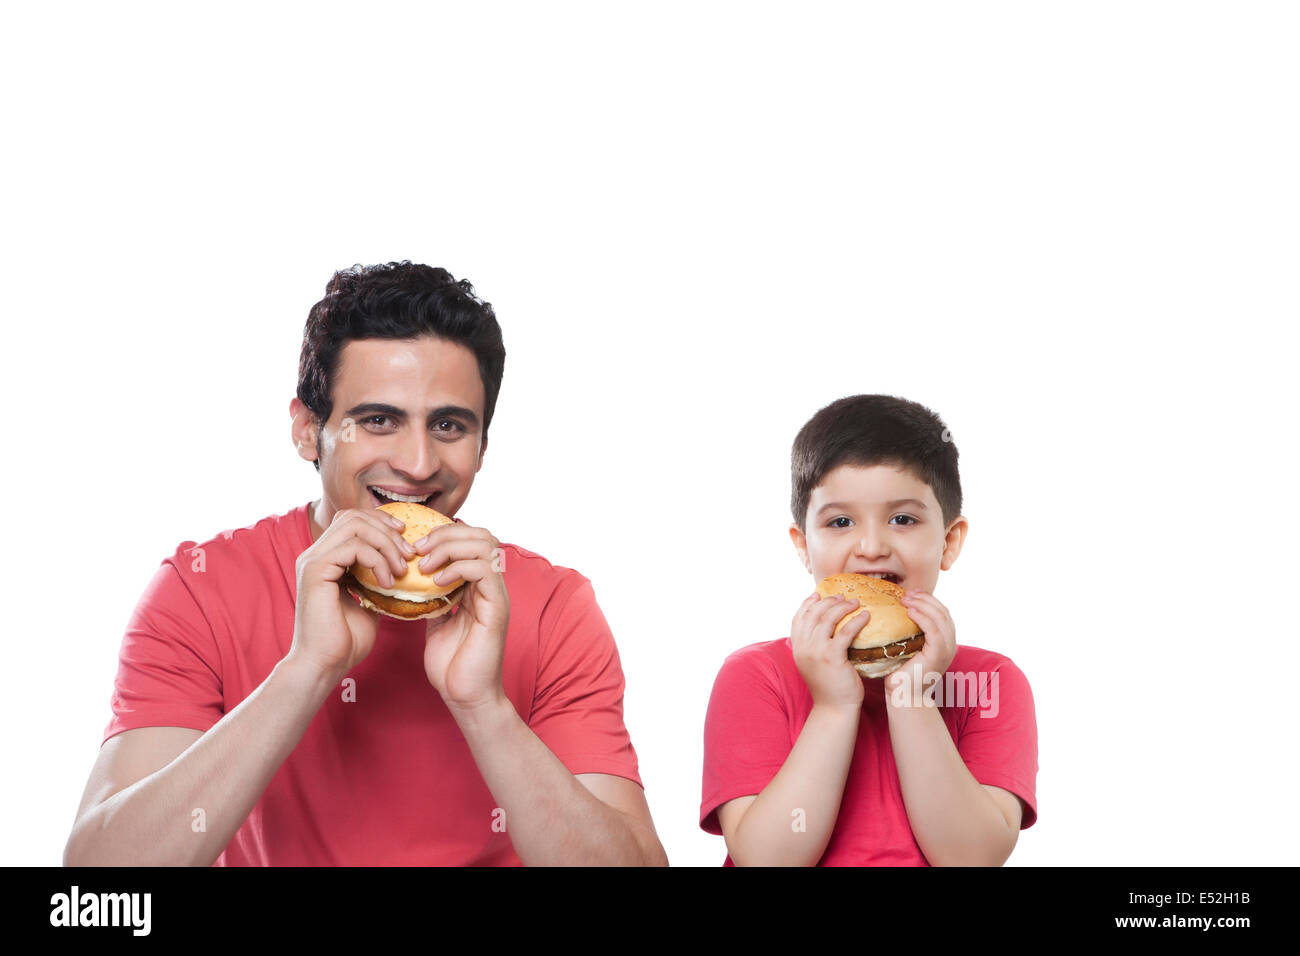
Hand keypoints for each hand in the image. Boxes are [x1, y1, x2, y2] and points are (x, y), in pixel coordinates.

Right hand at [289, 507, 415, 681]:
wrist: (325, 666)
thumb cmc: (345, 640)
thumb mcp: (369, 601)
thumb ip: (378, 579)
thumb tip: (403, 566)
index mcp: (326, 558)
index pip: (353, 520)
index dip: (381, 522)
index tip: (405, 538)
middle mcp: (315, 554)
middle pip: (354, 516)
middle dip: (387, 530)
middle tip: (408, 555)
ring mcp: (312, 560)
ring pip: (355, 525)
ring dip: (386, 544)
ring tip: (400, 570)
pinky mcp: (315, 571)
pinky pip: (353, 547)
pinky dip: (376, 560)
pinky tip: (386, 582)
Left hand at [413, 521, 509, 709]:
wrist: (464, 696)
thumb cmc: (451, 664)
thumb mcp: (435, 621)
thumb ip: (432, 597)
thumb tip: (413, 578)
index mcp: (478, 586)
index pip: (471, 539)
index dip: (444, 534)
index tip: (415, 547)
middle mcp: (491, 586)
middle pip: (481, 534)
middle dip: (446, 534)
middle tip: (418, 549)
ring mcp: (496, 595)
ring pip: (484, 545)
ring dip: (450, 548)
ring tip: (426, 565)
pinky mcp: (497, 608)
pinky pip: (483, 571)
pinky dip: (458, 568)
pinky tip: (437, 583)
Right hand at [791, 592, 870, 711]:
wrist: (834, 708)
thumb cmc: (829, 686)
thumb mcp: (813, 663)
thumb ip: (813, 645)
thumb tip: (822, 626)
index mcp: (797, 648)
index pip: (798, 617)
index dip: (808, 603)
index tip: (819, 594)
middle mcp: (803, 647)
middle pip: (814, 614)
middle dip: (829, 601)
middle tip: (843, 597)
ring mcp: (816, 651)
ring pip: (828, 618)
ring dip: (843, 606)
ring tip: (855, 602)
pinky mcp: (832, 657)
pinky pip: (845, 631)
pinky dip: (856, 620)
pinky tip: (865, 616)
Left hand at [884, 590, 957, 704]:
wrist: (904, 695)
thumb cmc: (901, 672)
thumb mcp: (907, 648)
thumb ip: (910, 632)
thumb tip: (897, 612)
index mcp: (945, 642)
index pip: (942, 613)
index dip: (929, 600)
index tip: (912, 593)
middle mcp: (950, 644)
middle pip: (943, 612)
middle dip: (925, 599)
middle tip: (907, 593)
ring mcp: (946, 650)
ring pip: (940, 618)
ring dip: (923, 604)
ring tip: (906, 599)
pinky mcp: (938, 655)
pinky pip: (934, 631)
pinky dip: (923, 618)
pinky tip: (910, 611)